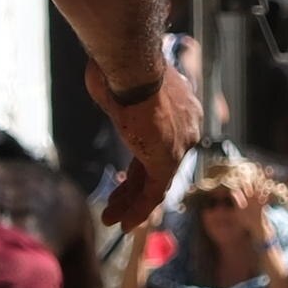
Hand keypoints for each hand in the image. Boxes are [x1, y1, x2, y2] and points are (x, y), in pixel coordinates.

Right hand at [90, 59, 201, 234]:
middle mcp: (187, 124)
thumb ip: (116, 93)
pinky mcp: (169, 159)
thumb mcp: (118, 81)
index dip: (141, 161)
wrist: (131, 66)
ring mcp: (181, 143)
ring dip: (132, 203)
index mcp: (178, 104)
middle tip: (117, 200)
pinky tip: (123, 222)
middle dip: (134, 185)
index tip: (126, 175)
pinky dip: (138, 209)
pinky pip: (155, 191)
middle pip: (159, 163)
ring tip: (113, 219)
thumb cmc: (120, 66)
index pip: (161, 140)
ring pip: (157, 181)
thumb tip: (100, 81)